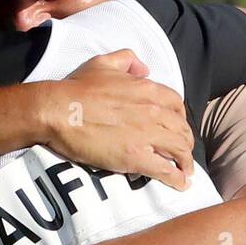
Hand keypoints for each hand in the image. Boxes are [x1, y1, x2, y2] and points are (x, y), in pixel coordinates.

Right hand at [36, 50, 193, 190]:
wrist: (59, 110)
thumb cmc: (76, 88)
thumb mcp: (103, 63)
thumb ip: (127, 60)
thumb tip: (143, 68)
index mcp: (147, 89)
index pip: (177, 104)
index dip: (180, 118)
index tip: (176, 128)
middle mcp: (153, 111)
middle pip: (182, 129)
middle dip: (186, 142)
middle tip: (183, 153)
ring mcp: (146, 135)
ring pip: (179, 149)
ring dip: (186, 162)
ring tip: (186, 171)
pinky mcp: (136, 157)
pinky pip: (165, 169)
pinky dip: (177, 178)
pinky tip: (182, 184)